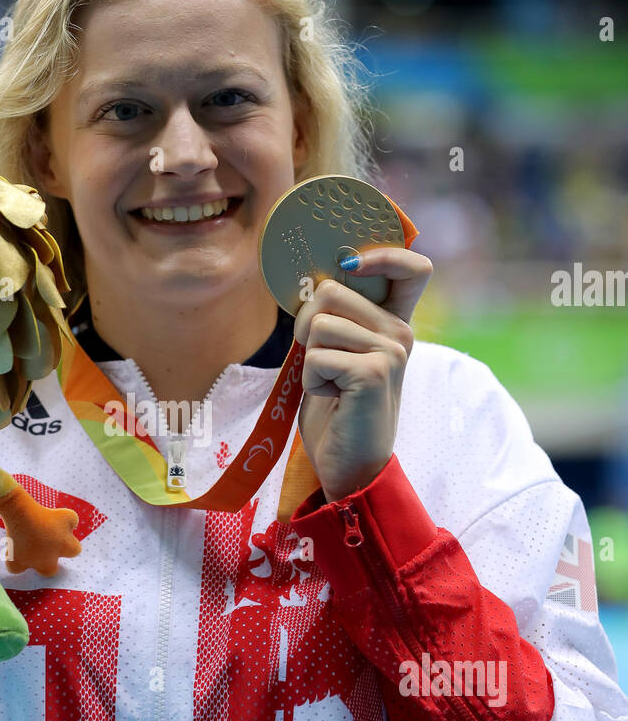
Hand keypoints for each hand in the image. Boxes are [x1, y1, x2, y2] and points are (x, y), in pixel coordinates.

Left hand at [294, 246, 432, 502]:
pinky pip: (316, 356)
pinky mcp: (374, 373)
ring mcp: (391, 351)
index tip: (349, 266)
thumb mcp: (337, 353)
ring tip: (330, 385)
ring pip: (318, 323)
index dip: (380, 254)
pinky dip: (311, 380)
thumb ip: (335, 317)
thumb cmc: (337, 409)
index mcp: (394, 323)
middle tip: (321, 362)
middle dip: (307, 325)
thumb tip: (314, 280)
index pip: (413, 267)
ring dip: (308, 359)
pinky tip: (333, 399)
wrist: (349, 466)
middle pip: (330, 290)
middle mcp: (401, 332)